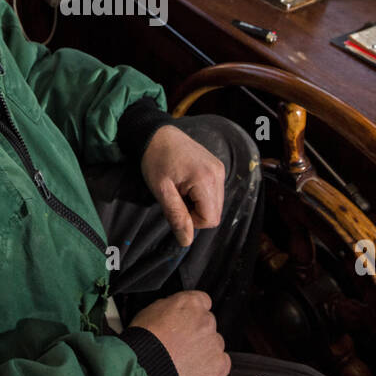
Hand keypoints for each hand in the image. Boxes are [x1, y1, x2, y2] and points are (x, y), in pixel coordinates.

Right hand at [130, 291, 229, 375]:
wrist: (146, 370)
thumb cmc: (144, 342)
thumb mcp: (150, 311)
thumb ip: (170, 307)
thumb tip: (174, 311)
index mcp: (191, 303)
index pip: (202, 301)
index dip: (192, 313)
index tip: (186, 322)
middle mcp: (206, 320)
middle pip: (208, 324)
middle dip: (197, 333)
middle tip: (180, 345)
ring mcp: (215, 343)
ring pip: (214, 344)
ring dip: (203, 350)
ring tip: (182, 361)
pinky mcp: (219, 364)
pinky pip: (221, 364)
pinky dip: (210, 368)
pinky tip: (193, 371)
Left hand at [140, 125, 224, 246]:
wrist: (157, 133)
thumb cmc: (155, 160)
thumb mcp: (161, 190)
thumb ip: (176, 216)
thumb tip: (186, 241)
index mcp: (206, 180)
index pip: (210, 219)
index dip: (192, 221)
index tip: (176, 206)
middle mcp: (218, 174)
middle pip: (215, 213)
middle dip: (195, 213)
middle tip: (177, 197)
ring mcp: (219, 169)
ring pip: (216, 204)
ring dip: (198, 204)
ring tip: (181, 189)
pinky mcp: (217, 166)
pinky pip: (214, 192)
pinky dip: (201, 195)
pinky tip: (187, 184)